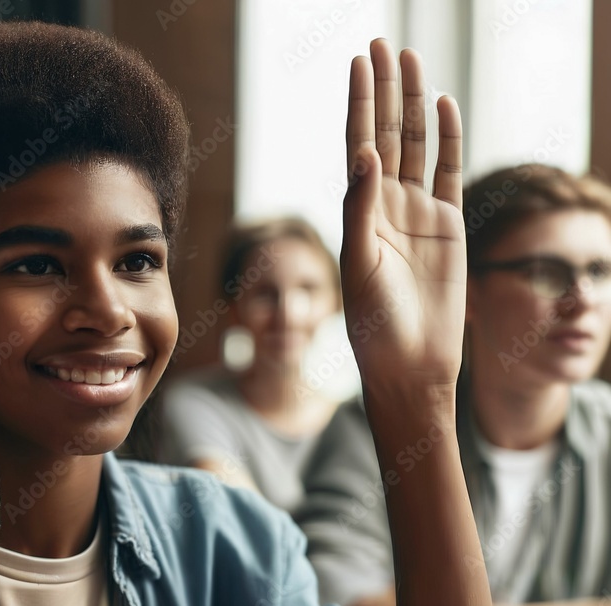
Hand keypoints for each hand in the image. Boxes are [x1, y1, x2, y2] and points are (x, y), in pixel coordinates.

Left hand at [342, 40, 465, 399]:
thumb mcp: (359, 265)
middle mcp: (385, 207)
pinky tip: (442, 106)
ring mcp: (417, 214)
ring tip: (412, 60)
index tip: (359, 63)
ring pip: (416, 147)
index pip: (357, 146)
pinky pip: (447, 173)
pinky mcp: (448, 226)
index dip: (358, 104)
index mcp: (357, 214)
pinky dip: (447, 140)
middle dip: (384, 91)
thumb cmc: (375, 324)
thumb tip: (364, 154)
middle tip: (382, 44)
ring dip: (414, 104)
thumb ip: (360, 210)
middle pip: (385, 135)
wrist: (410, 362)